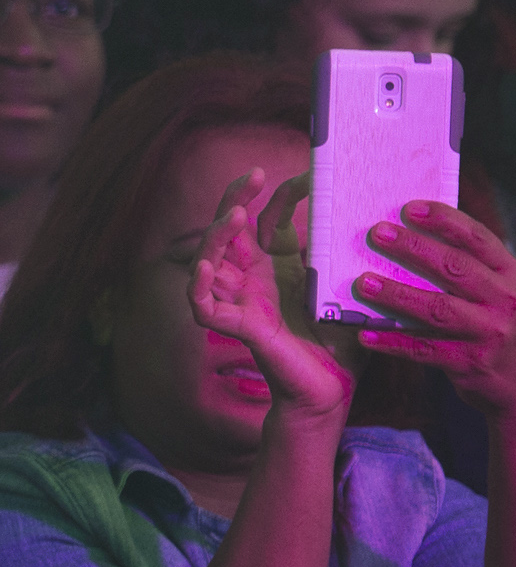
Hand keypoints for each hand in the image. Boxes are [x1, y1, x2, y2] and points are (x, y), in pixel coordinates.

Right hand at [189, 170, 354, 417]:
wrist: (333, 391)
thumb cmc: (339, 343)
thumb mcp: (347, 289)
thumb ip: (345, 258)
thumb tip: (367, 217)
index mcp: (277, 266)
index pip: (268, 219)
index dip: (281, 195)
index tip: (307, 175)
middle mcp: (253, 278)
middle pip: (229, 229)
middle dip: (236, 197)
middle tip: (254, 175)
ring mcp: (242, 301)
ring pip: (209, 260)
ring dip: (215, 235)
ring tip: (234, 215)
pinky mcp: (239, 327)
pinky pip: (204, 306)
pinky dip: (199, 287)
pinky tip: (207, 268)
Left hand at [338, 199, 515, 418]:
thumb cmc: (500, 324)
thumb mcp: (499, 291)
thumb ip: (469, 268)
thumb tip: (411, 235)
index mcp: (511, 275)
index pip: (478, 240)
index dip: (445, 221)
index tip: (410, 208)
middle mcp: (505, 301)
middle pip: (455, 268)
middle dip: (413, 248)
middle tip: (377, 233)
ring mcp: (490, 333)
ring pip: (437, 309)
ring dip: (397, 295)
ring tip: (363, 283)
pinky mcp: (471, 363)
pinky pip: (425, 350)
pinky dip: (393, 341)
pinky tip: (366, 333)